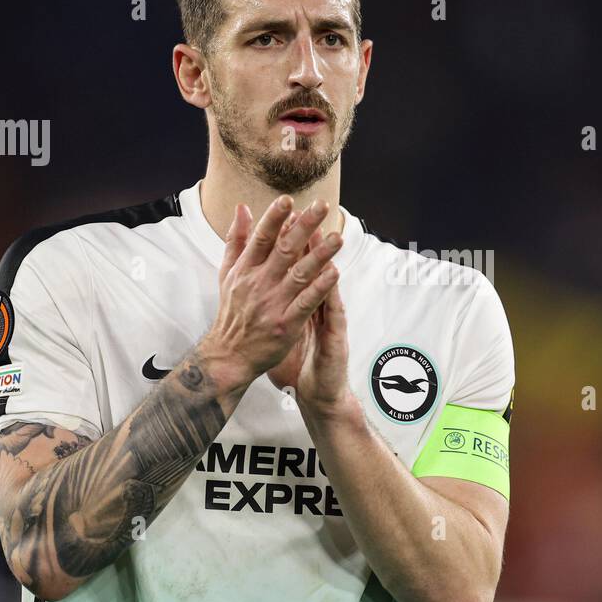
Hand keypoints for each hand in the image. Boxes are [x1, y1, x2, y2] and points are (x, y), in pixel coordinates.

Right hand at [198, 195, 342, 391]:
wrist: (229, 354)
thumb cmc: (232, 311)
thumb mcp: (227, 273)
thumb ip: (236, 239)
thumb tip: (242, 208)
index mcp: (245, 269)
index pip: (261, 238)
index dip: (275, 218)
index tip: (288, 199)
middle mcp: (259, 283)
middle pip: (284, 250)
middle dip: (304, 226)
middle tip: (321, 207)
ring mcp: (273, 304)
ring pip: (300, 274)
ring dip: (320, 255)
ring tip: (337, 238)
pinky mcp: (286, 324)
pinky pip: (306, 303)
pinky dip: (320, 288)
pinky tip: (334, 273)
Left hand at [267, 228, 350, 416]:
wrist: (321, 390)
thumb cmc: (306, 359)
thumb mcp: (288, 326)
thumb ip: (283, 300)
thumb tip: (266, 279)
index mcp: (302, 299)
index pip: (296, 264)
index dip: (290, 238)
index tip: (286, 211)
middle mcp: (318, 304)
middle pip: (313, 265)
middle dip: (311, 237)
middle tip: (313, 211)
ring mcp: (328, 317)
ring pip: (325, 281)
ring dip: (325, 257)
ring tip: (325, 232)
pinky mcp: (335, 334)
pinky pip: (330, 310)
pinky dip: (329, 291)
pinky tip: (333, 274)